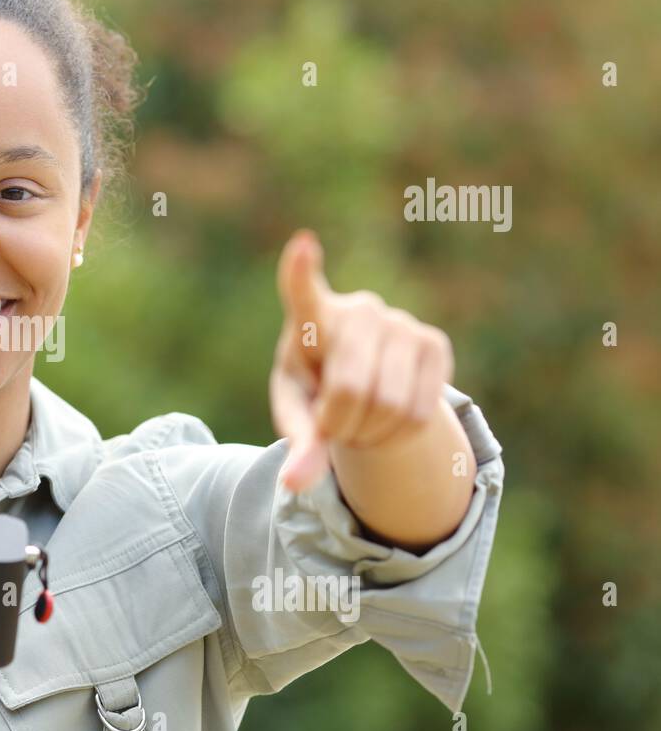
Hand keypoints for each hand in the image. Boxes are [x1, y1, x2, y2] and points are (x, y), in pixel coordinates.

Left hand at [269, 229, 454, 493]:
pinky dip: (399, 434)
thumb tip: (296, 485)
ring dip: (369, 434)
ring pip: (389, 406)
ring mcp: (400, 322)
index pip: (302, 293)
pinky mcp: (435, 343)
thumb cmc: (316, 392)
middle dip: (339, 425)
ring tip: (359, 420)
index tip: (302, 245)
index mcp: (311, 319)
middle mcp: (359, 310)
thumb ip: (297, 446)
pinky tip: (389, 417)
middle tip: (333, 426)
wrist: (366, 384)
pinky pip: (419, 412)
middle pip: (350, 389)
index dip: (301, 272)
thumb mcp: (297, 415)